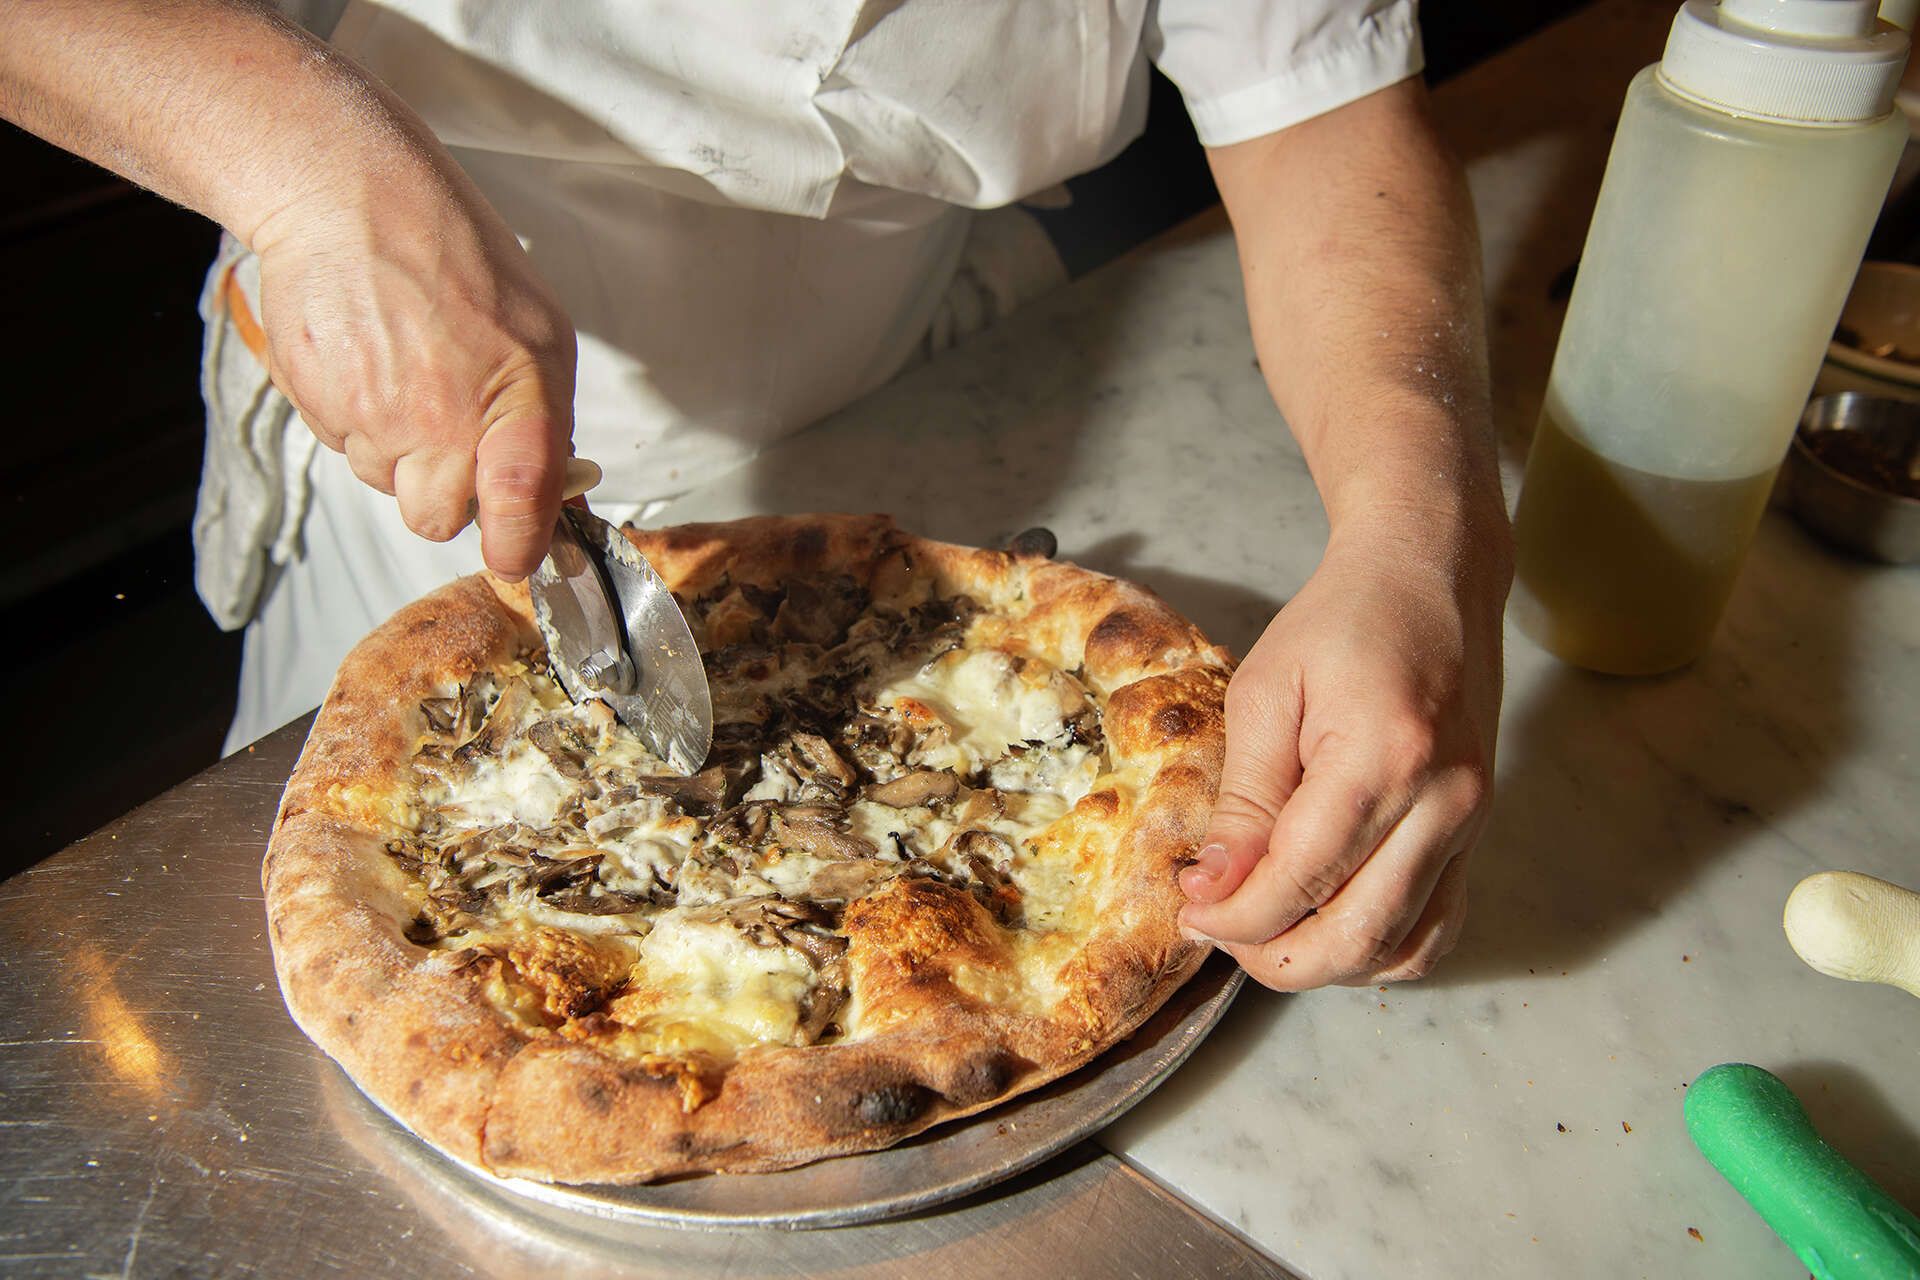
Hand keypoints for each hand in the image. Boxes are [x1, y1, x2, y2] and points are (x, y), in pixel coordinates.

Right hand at [251, 130, 575, 579]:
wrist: (349, 199)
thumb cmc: (456, 257)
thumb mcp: (541, 333)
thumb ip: (547, 421)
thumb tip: (557, 490)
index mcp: (513, 399)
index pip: (520, 503)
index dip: (517, 545)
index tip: (515, 554)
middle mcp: (440, 420)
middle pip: (436, 519)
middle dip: (446, 495)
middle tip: (453, 435)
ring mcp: (372, 417)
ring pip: (386, 482)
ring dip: (399, 450)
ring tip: (406, 373)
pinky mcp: (316, 407)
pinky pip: (344, 445)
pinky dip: (358, 418)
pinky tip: (369, 361)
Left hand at [1177, 515, 1508, 989]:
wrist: (1432, 577)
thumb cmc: (1343, 621)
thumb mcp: (1266, 693)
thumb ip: (1244, 800)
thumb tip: (1212, 891)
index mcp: (1384, 757)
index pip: (1299, 881)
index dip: (1235, 917)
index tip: (1192, 912)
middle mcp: (1444, 802)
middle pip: (1356, 935)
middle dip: (1275, 958)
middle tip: (1222, 934)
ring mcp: (1471, 823)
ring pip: (1400, 948)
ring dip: (1324, 963)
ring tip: (1265, 930)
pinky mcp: (1476, 833)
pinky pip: (1435, 927)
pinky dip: (1379, 949)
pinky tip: (1326, 924)